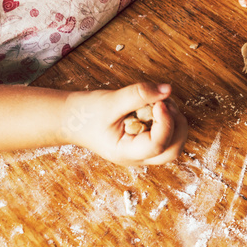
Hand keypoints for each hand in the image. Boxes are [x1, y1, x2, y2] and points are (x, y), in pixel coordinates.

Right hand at [62, 83, 187, 165]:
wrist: (70, 119)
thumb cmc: (85, 114)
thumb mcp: (110, 102)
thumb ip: (138, 95)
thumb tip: (167, 90)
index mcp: (126, 153)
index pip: (158, 145)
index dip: (166, 122)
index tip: (161, 102)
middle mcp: (138, 156)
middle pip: (173, 149)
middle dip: (176, 124)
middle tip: (164, 103)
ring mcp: (144, 150)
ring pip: (173, 142)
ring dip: (173, 120)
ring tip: (157, 102)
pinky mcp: (146, 140)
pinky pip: (167, 134)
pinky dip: (167, 119)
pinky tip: (153, 106)